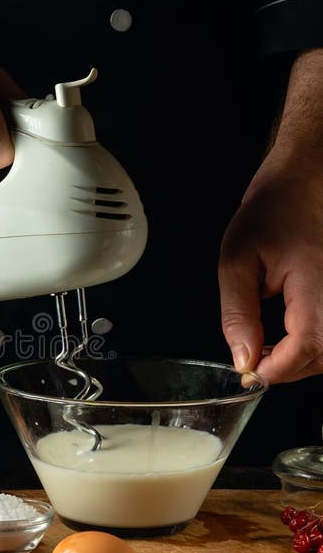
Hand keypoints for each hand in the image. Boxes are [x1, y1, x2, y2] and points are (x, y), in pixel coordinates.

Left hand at [218, 155, 322, 382]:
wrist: (305, 181)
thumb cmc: (273, 211)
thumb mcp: (237, 261)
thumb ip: (238, 315)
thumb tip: (243, 358)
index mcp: (317, 290)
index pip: (302, 354)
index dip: (271, 370)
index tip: (246, 370)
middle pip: (321, 360)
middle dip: (285, 368)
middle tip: (252, 357)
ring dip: (300, 359)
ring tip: (267, 345)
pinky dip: (313, 345)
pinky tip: (288, 336)